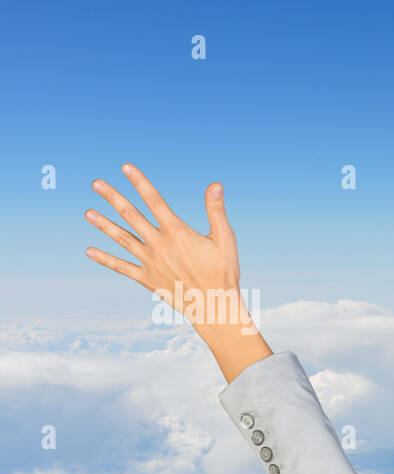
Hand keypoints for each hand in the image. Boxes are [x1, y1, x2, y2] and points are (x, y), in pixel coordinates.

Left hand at [86, 165, 270, 381]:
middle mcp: (159, 244)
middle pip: (131, 215)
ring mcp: (150, 262)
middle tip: (96, 183)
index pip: (154, 200)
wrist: (214, 306)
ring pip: (122, 239)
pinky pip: (122, 268)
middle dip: (113, 197)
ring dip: (104, 224)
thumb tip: (215, 185)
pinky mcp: (147, 279)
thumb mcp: (225, 239)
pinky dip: (106, 259)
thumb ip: (216, 211)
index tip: (126, 167)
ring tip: (88, 213)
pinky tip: (90, 251)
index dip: (140, 182)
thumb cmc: (224, 272)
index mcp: (177, 232)